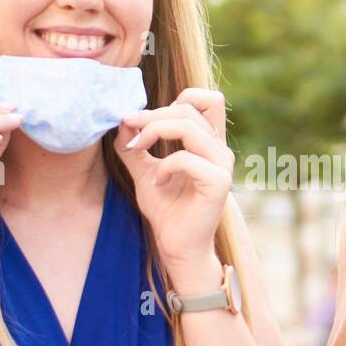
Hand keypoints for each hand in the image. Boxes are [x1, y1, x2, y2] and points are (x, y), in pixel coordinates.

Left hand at [115, 87, 233, 272]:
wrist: (177, 246)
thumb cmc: (166, 210)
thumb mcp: (143, 170)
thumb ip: (135, 145)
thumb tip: (122, 119)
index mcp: (208, 141)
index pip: (204, 98)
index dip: (170, 100)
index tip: (137, 119)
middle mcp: (219, 148)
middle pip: (188, 107)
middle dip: (151, 115)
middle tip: (129, 131)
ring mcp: (222, 164)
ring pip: (187, 126)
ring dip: (154, 132)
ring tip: (138, 150)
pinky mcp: (219, 182)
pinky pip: (186, 158)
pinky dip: (164, 166)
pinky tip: (157, 182)